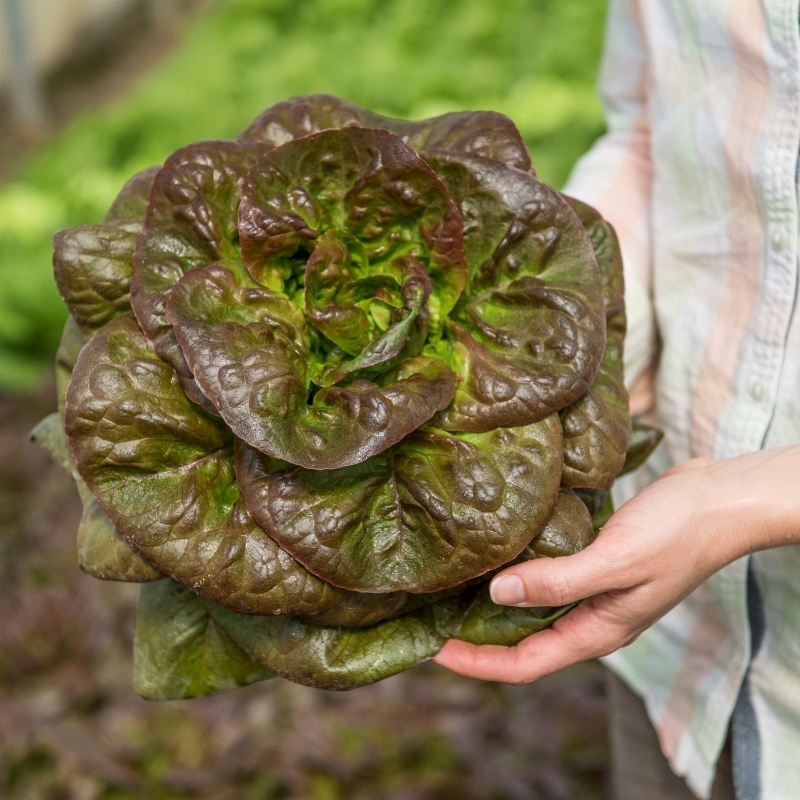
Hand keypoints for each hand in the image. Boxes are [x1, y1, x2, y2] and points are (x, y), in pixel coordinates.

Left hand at [434, 446, 799, 684]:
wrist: (720, 497)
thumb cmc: (678, 533)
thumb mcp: (615, 562)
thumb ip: (558, 582)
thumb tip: (497, 595)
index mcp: (598, 630)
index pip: (525, 663)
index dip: (477, 663)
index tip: (434, 649)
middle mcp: (591, 615)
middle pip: (523, 638)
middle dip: (477, 633)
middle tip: (430, 614)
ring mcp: (595, 586)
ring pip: (534, 603)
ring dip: (495, 598)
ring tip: (451, 581)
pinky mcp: (596, 556)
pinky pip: (549, 570)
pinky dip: (521, 566)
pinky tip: (498, 547)